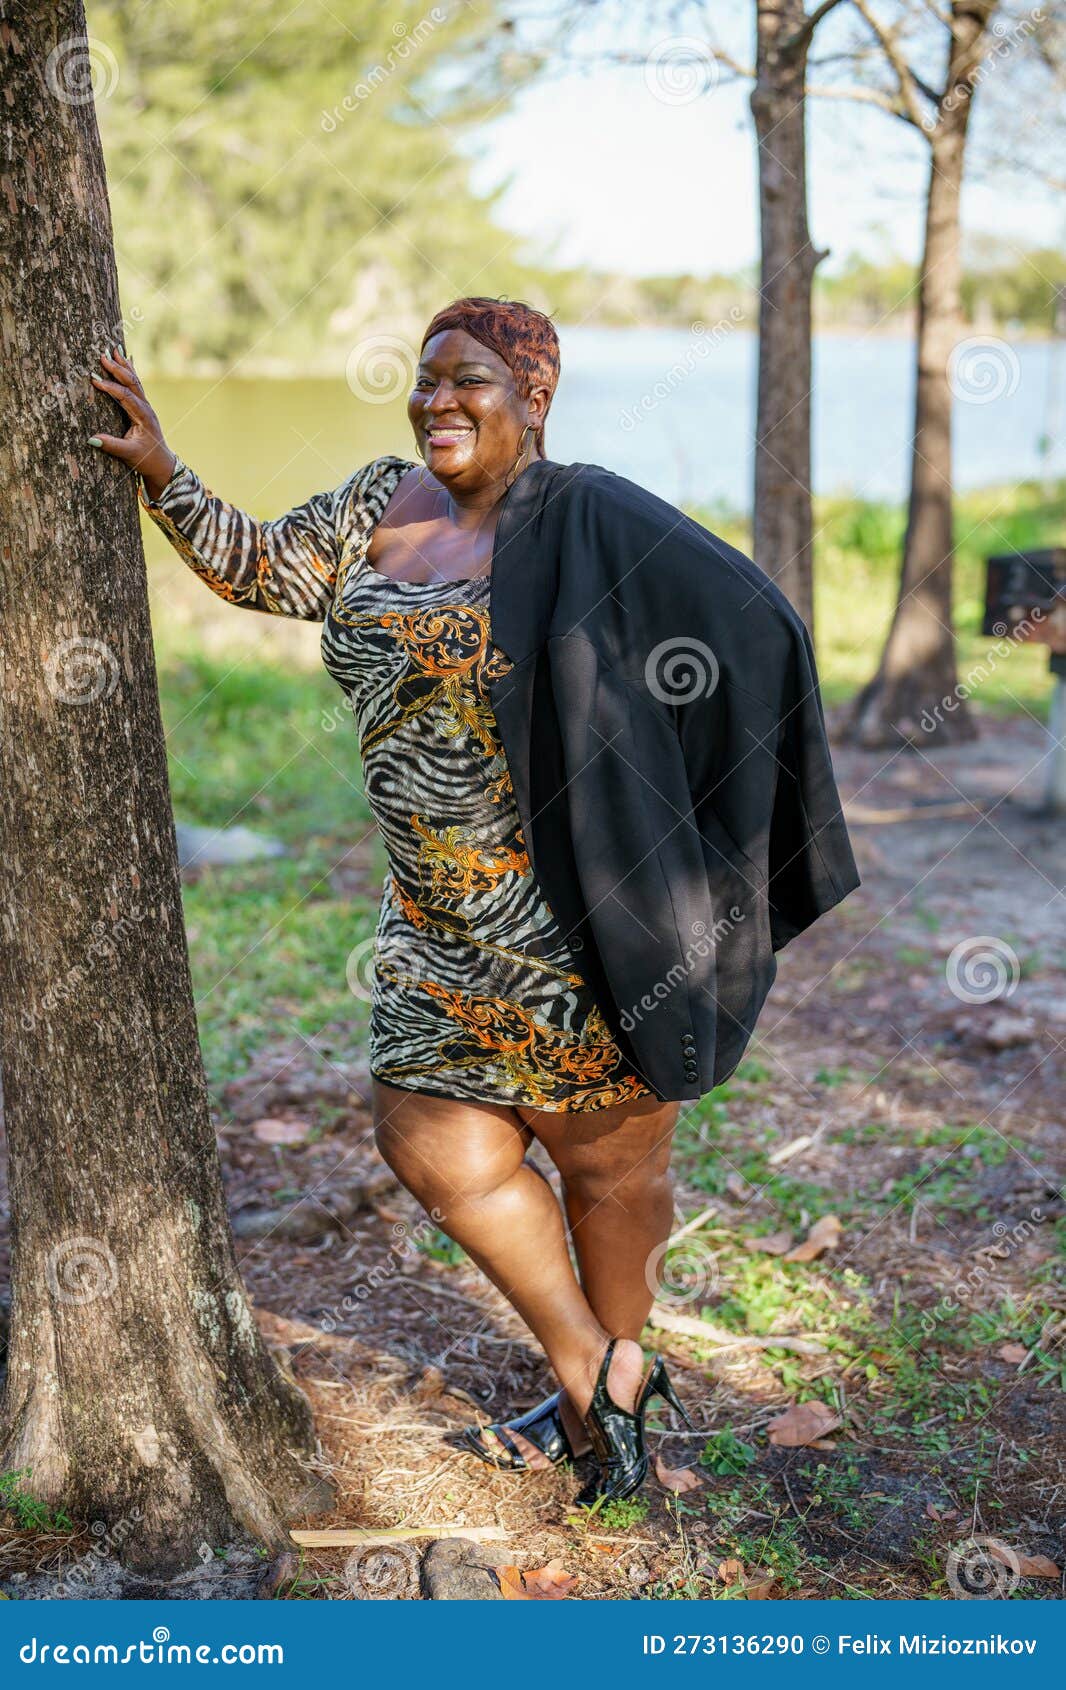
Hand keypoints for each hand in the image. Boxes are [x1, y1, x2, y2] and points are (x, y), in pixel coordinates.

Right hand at [88, 346, 175, 498]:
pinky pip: (136, 386)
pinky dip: (130, 372)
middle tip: (102, 355)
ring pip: (134, 381)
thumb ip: (112, 446)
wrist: (162, 464)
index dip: (110, 387)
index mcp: (143, 416)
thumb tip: (91, 439)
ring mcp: (146, 407)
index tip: (95, 379)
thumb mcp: (129, 455)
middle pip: (131, 383)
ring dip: (123, 365)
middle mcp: (146, 408)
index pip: (125, 396)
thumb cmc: (146, 460)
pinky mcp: (143, 408)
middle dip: (117, 368)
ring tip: (114, 349)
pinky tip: (127, 360)